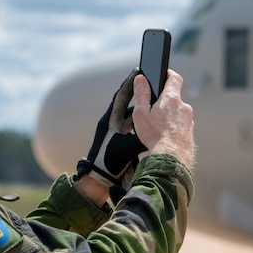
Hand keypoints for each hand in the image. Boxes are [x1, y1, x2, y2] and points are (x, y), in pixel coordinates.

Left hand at [77, 69, 146, 193]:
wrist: (96, 181)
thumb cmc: (107, 164)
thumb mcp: (125, 149)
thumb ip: (140, 138)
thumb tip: (156, 131)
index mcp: (109, 121)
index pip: (120, 97)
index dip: (129, 83)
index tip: (138, 71)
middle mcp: (111, 125)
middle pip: (128, 105)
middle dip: (139, 96)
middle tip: (152, 86)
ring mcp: (114, 134)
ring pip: (131, 118)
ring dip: (142, 113)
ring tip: (156, 106)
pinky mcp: (118, 143)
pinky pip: (132, 129)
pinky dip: (141, 126)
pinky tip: (151, 126)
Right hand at [131, 70, 194, 168]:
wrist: (171, 159)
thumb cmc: (154, 136)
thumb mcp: (141, 113)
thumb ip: (141, 94)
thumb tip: (141, 79)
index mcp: (172, 99)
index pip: (174, 78)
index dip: (169, 74)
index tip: (164, 74)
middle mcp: (184, 107)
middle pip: (175, 98)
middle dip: (165, 101)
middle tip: (153, 110)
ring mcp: (189, 121)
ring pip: (178, 113)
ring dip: (170, 116)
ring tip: (158, 128)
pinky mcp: (190, 133)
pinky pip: (181, 126)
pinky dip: (174, 128)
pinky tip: (165, 137)